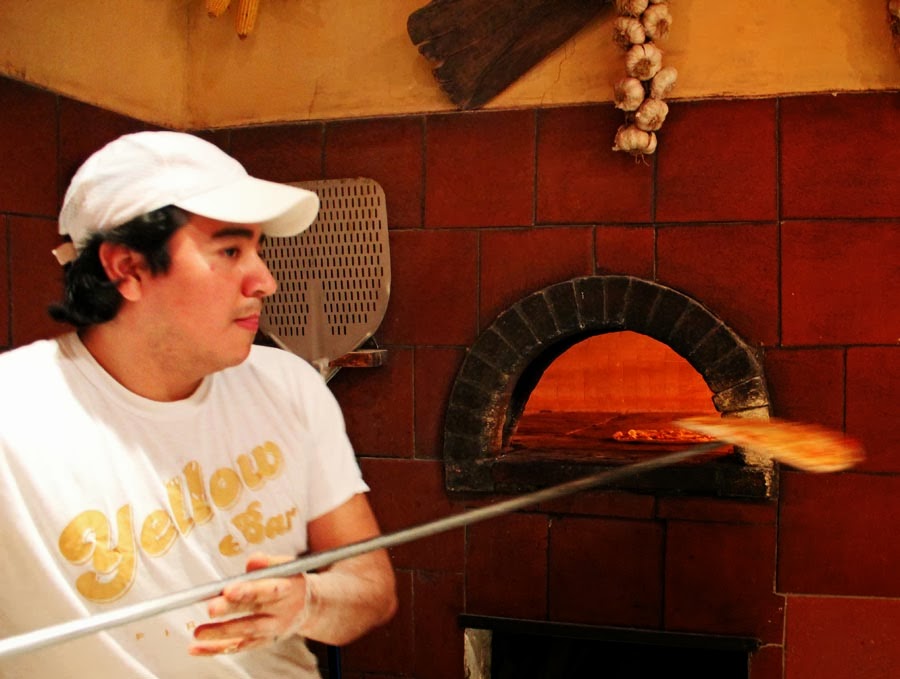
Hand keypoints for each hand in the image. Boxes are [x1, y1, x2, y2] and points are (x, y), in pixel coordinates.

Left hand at [189, 552, 307, 655]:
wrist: (308, 607)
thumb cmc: (289, 581)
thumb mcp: (286, 566)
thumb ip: (268, 563)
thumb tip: (253, 560)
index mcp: (288, 588)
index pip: (269, 590)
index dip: (249, 590)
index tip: (229, 589)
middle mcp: (281, 612)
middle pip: (255, 612)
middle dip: (231, 610)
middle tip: (211, 608)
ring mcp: (272, 630)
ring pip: (246, 633)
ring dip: (221, 633)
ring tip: (199, 632)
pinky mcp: (261, 643)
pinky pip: (238, 647)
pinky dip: (216, 649)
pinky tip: (197, 648)